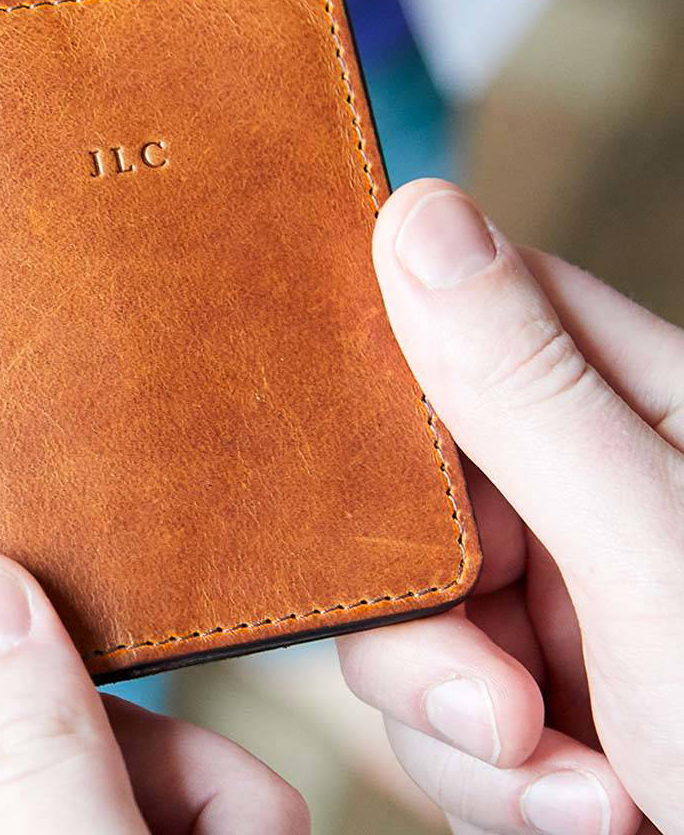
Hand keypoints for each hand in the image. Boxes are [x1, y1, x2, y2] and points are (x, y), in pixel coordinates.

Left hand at [0, 551, 309, 834]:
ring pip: (115, 733)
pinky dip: (222, 805)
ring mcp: (32, 816)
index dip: (10, 621)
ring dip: (203, 779)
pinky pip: (163, 782)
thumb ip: (25, 749)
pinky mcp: (97, 823)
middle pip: (36, 687)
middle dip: (142, 729)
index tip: (104, 645)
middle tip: (202, 798)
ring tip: (245, 833)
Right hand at [337, 179, 683, 834]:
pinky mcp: (528, 691)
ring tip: (578, 795)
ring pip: (409, 618)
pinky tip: (578, 814)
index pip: (477, 312)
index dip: (392, 351)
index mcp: (640, 410)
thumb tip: (418, 212)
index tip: (336, 420)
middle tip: (500, 701)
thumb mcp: (651, 551)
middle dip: (430, 619)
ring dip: (461, 725)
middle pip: (416, 492)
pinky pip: (433, 706)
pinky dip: (481, 776)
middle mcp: (588, 494)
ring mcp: (556, 600)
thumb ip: (521, 388)